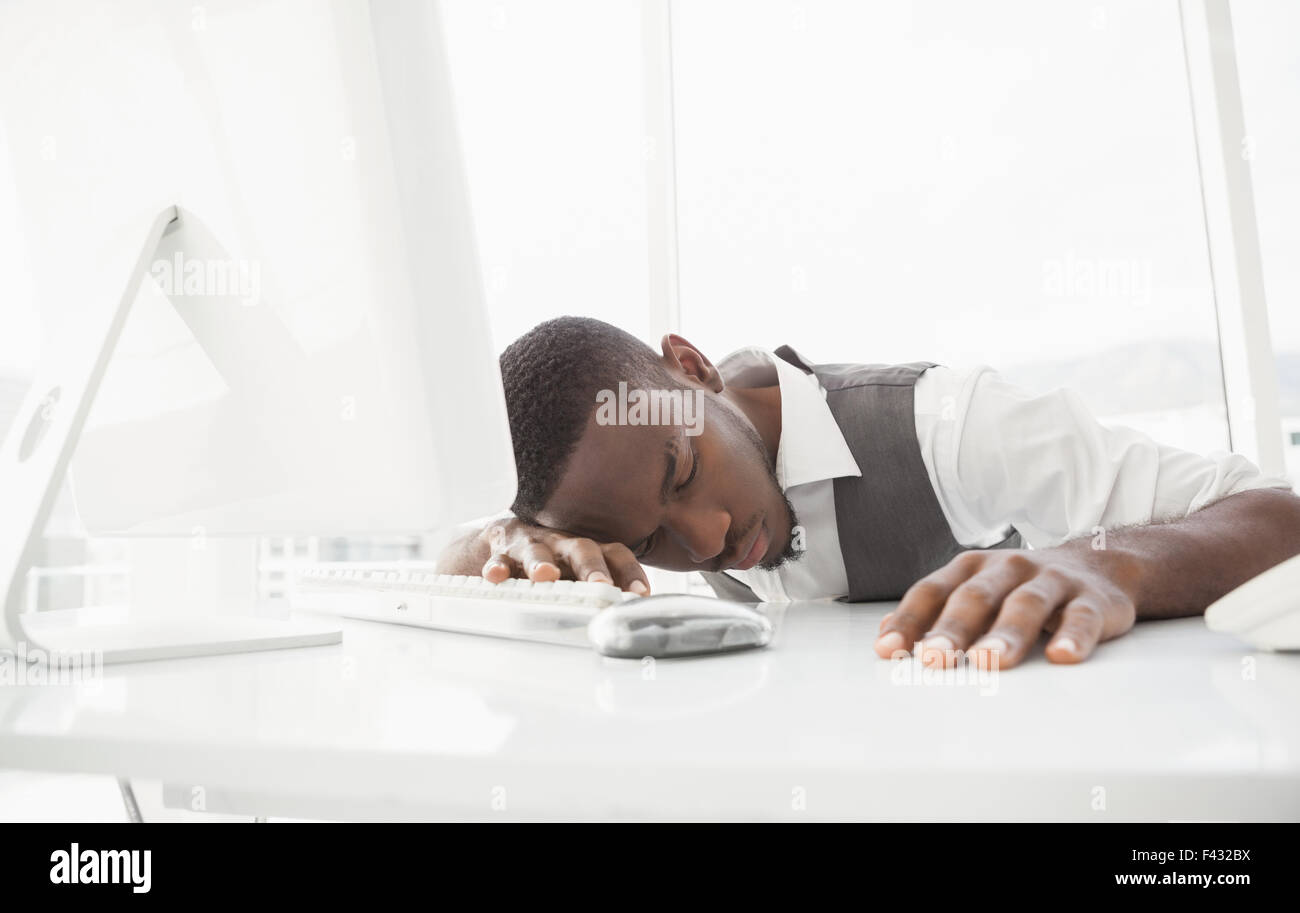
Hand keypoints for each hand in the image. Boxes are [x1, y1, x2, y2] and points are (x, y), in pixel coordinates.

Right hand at [452, 518, 650, 594]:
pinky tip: (495, 576)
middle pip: (581, 549)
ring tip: (545, 576)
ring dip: (542, 562)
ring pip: (537, 550)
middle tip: (600, 584)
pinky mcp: (501, 550)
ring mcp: (531, 545)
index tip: (640, 593)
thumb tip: (630, 619)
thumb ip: (601, 591)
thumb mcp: (578, 572)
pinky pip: (498, 559)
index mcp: (586, 550)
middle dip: (591, 567)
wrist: (503, 537)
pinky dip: (497, 567)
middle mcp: (562, 544)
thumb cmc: (552, 560)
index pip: (615, 554)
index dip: (630, 571)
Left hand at [873, 544, 1138, 668]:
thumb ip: (935, 612)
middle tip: (933, 659)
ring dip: (1006, 634)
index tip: (888, 650)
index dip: (909, 620)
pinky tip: (1062, 656)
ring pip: (1026, 604)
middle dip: (952, 629)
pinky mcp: (1091, 600)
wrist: (1098, 566)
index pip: (933, 592)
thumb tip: (883, 636)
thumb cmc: (1019, 588)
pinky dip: (1073, 636)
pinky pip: (1082, 617)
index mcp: (971, 568)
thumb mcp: (976, 591)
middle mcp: (1008, 568)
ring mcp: (1050, 580)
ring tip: (989, 662)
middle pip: (975, 597)